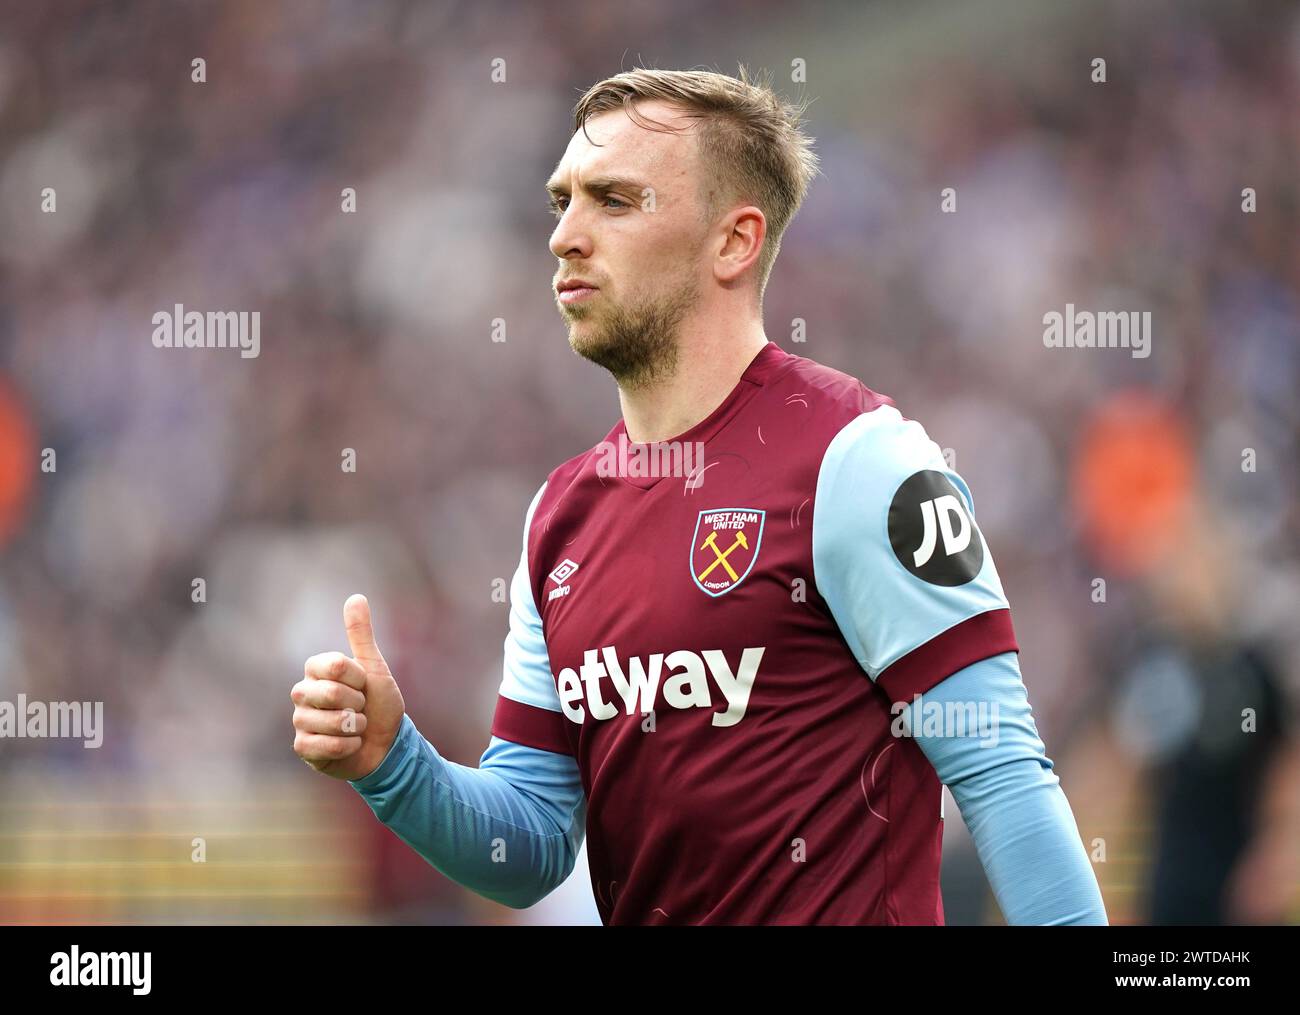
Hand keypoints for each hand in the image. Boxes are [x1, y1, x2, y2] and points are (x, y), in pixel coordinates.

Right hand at [291, 594, 406, 780]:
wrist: (387, 745)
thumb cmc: (379, 704)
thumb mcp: (374, 667)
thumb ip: (361, 634)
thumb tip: (356, 597)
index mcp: (316, 670)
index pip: (335, 665)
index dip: (359, 678)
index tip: (364, 685)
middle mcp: (302, 693)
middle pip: (332, 694)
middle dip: (359, 704)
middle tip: (361, 709)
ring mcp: (300, 720)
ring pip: (330, 722)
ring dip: (356, 728)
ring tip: (357, 728)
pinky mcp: (302, 747)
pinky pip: (325, 745)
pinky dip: (347, 746)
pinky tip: (350, 745)